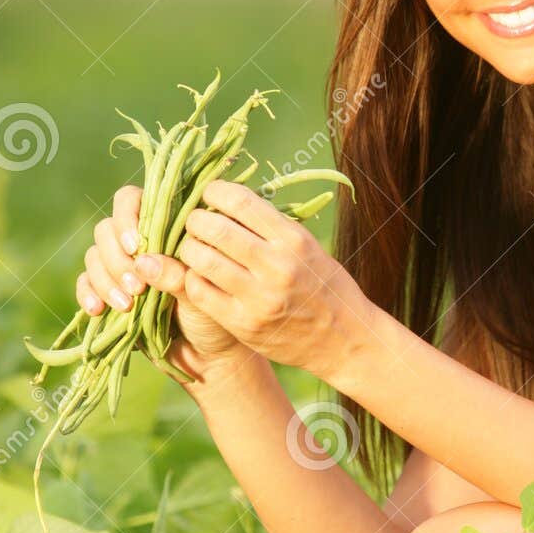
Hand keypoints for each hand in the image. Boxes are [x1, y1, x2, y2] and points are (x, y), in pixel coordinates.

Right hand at [77, 183, 245, 377]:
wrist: (207, 353)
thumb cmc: (212, 314)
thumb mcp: (201, 293)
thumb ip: (177, 275)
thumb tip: (143, 262)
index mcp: (164, 227)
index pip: (131, 200)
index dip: (127, 217)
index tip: (136, 246)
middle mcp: (139, 242)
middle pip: (106, 230)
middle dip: (118, 259)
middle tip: (137, 289)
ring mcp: (120, 265)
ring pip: (94, 256)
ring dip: (105, 280)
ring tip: (127, 306)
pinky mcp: (108, 291)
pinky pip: (85, 283)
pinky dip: (88, 294)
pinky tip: (97, 310)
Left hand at [130, 179, 372, 385]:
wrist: (344, 341)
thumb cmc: (326, 288)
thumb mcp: (311, 249)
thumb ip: (273, 228)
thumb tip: (230, 201)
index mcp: (294, 240)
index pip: (241, 202)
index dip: (215, 192)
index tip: (209, 193)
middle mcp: (276, 266)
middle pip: (214, 228)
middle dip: (196, 220)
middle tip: (196, 222)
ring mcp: (259, 298)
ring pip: (201, 259)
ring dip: (190, 248)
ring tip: (194, 248)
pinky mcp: (244, 324)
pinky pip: (200, 292)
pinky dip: (192, 278)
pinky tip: (200, 275)